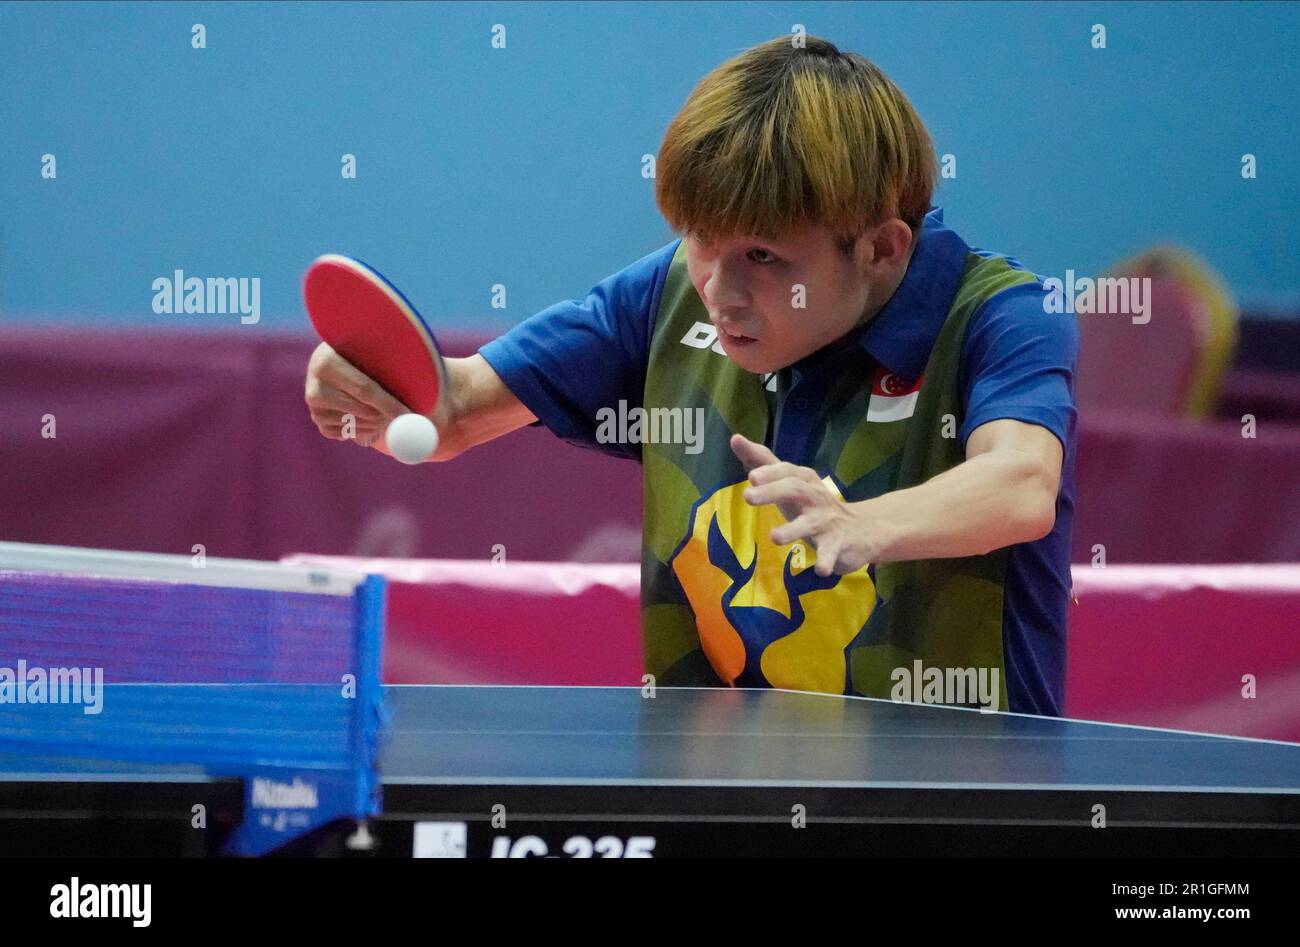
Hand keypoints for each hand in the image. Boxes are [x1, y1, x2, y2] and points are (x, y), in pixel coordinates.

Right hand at [304, 342, 408, 448]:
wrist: (344, 361)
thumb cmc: (368, 356)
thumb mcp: (377, 353)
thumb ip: (393, 370)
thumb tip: (416, 401)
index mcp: (327, 361)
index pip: (365, 389)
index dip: (390, 403)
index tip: (411, 414)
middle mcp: (315, 386)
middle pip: (365, 412)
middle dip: (389, 414)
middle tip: (405, 411)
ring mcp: (315, 408)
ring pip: (361, 426)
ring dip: (379, 421)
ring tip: (381, 404)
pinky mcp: (319, 423)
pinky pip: (352, 435)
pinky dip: (366, 429)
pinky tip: (365, 411)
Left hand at [730, 433, 879, 576]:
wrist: (861, 530)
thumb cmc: (813, 504)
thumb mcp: (789, 482)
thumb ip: (762, 462)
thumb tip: (735, 438)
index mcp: (803, 481)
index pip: (786, 471)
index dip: (770, 472)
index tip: (751, 476)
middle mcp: (815, 496)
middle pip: (795, 489)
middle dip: (772, 492)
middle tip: (748, 497)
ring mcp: (827, 520)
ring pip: (810, 523)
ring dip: (793, 529)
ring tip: (774, 537)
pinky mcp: (838, 544)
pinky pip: (832, 552)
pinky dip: (827, 560)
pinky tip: (820, 570)